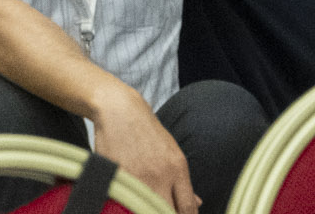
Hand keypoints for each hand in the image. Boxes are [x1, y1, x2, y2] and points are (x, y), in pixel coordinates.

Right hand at [88, 84, 198, 213]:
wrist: (119, 109)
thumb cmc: (147, 131)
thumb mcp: (172, 152)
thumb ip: (183, 181)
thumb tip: (197, 203)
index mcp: (177, 169)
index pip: (187, 208)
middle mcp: (159, 174)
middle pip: (168, 212)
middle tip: (160, 211)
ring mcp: (137, 176)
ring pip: (146, 209)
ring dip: (146, 211)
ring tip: (144, 208)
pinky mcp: (117, 175)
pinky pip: (125, 200)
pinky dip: (127, 205)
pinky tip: (128, 201)